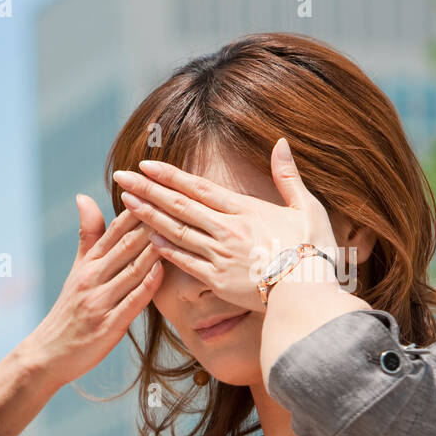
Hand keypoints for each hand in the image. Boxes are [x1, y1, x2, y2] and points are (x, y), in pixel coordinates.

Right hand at [24, 196, 162, 386]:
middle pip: (126, 245)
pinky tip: (163, 271)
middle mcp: (92, 279)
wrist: (48, 353)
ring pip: (132, 269)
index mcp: (88, 265)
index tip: (158, 190)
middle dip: (152, 223)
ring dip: (155, 250)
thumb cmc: (69, 311)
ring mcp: (99, 302)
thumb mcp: (76, 270)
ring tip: (180, 232)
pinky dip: (147, 284)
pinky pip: (131, 301)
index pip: (114, 230)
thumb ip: (87, 236)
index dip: (137, 208)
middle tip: (179, 204)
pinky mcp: (107, 325)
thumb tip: (84, 197)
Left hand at [112, 138, 339, 313]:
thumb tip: (280, 142)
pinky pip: (183, 261)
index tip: (147, 165)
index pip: (200, 188)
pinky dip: (163, 248)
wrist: (309, 293)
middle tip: (122, 176)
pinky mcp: (216, 279)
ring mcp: (219, 254)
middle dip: (148, 189)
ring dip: (148, 215)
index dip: (171, 176)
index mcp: (247, 210)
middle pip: (180, 205)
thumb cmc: (313, 251)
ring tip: (125, 201)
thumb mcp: (307, 207)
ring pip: (175, 230)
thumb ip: (289, 176)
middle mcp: (228, 229)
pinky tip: (144, 237)